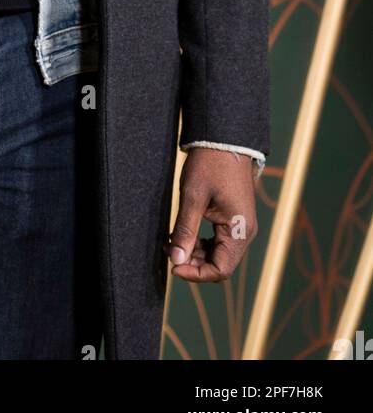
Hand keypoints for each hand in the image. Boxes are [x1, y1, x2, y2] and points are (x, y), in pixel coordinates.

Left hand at [164, 148, 257, 282]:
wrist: (223, 139)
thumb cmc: (209, 165)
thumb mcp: (193, 198)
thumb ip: (185, 231)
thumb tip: (176, 260)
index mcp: (239, 230)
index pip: (220, 269)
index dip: (196, 274)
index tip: (172, 267)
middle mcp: (245, 232)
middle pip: (220, 264)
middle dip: (194, 263)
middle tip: (168, 252)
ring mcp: (240, 225)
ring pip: (219, 254)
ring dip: (196, 253)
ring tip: (171, 243)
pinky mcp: (234, 218)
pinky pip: (219, 241)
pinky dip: (201, 242)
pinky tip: (183, 235)